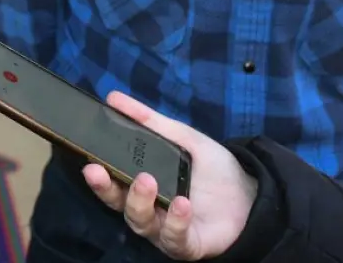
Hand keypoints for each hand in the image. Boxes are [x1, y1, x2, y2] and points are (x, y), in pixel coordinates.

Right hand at [79, 92, 255, 260]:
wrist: (253, 195)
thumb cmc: (213, 169)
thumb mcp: (182, 138)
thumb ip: (149, 121)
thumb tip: (114, 97)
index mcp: (142, 185)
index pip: (112, 182)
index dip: (98, 175)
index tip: (89, 161)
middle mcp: (149, 211)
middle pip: (119, 204)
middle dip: (107, 189)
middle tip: (99, 170)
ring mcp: (167, 230)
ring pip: (141, 223)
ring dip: (139, 202)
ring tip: (147, 180)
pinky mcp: (189, 245)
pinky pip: (175, 238)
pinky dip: (175, 221)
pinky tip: (182, 203)